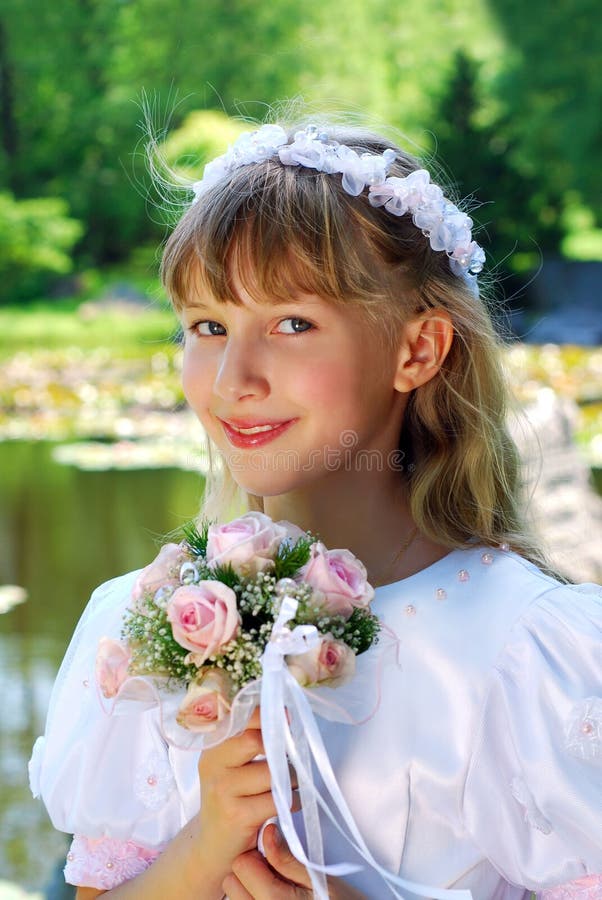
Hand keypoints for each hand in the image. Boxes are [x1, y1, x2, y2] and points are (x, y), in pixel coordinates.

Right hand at [196, 708, 299, 878]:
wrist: (211, 844)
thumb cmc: (230, 797)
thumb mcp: (229, 765)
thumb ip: (246, 740)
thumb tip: (283, 717)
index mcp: (212, 748)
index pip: (239, 719)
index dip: (265, 715)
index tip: (287, 718)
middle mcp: (213, 765)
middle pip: (255, 741)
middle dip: (280, 750)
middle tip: (289, 760)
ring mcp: (222, 791)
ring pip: (272, 773)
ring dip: (291, 779)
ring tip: (288, 785)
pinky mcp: (236, 816)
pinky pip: (277, 801)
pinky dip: (292, 801)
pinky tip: (286, 804)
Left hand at [222, 824, 366, 898]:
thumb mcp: (322, 881)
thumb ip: (289, 859)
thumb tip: (266, 832)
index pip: (242, 865)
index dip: (258, 851)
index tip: (275, 849)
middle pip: (232, 881)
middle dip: (250, 868)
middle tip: (275, 867)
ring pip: (234, 896)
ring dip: (249, 886)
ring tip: (274, 883)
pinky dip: (253, 898)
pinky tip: (274, 895)